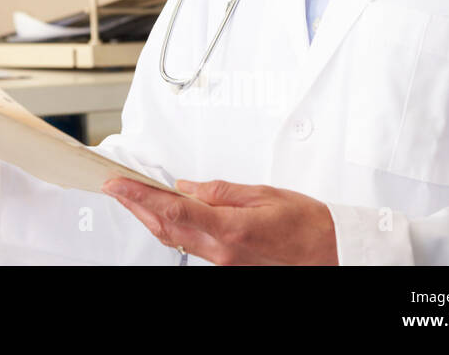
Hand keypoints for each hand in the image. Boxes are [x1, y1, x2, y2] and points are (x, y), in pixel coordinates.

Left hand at [101, 177, 338, 264]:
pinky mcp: (229, 265)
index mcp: (231, 230)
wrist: (335, 254)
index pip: (172, 210)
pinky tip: (164, 214)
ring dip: (149, 217)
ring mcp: (225, 262)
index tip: (117, 183)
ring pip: (175, 239)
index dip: (139, 196)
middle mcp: (223, 251)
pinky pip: (191, 245)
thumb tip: (185, 186)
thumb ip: (220, 191)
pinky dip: (172, 227)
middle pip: (166, 227)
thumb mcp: (265, 195)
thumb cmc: (309, 225)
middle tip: (113, 186)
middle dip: (135, 206)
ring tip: (130, 196)